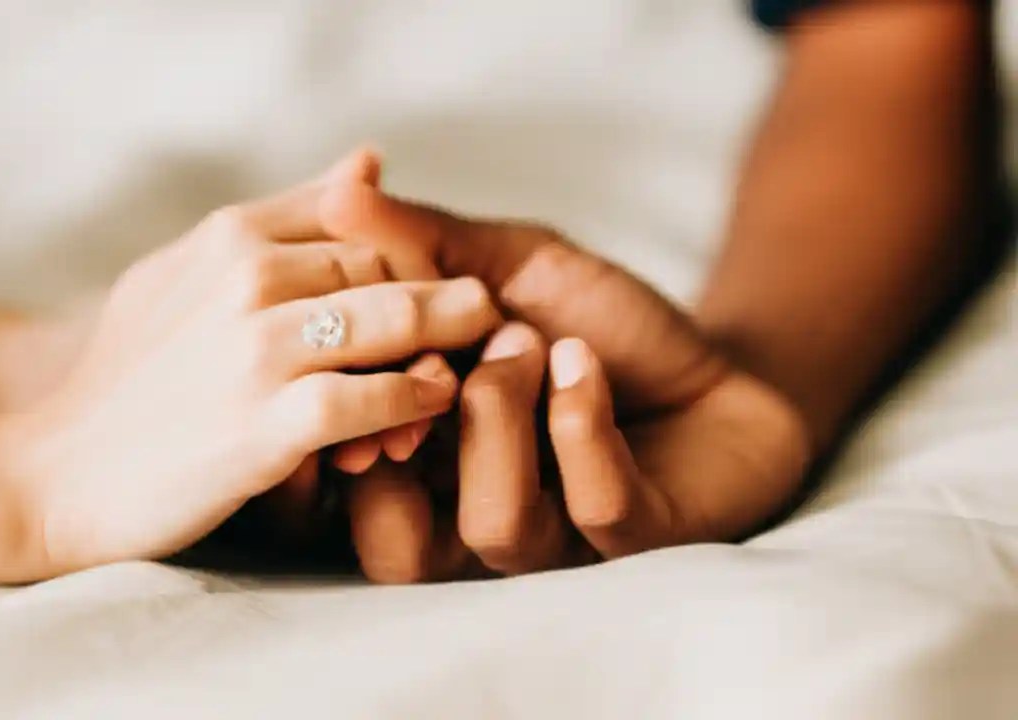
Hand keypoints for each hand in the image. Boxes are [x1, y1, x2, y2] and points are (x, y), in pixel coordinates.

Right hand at [0, 162, 500, 572]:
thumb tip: (371, 160)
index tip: (431, 298)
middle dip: (439, 305)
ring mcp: (255, 351)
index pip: (366, 222)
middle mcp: (246, 278)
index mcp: (230, 234)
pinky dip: (412, 400)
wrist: (54, 475)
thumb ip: (283, 217)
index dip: (413, 261)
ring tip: (456, 368)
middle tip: (467, 339)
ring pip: (396, 323)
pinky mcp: (265, 425)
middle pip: (392, 269)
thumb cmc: (127, 375)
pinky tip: (426, 407)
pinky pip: (371, 398)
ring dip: (442, 348)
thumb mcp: (186, 273)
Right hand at [320, 185, 811, 581]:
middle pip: (394, 542)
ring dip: (503, 413)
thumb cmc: (595, 327)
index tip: (350, 326)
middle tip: (443, 342)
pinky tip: (584, 364)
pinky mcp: (642, 540)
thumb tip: (340, 192)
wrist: (717, 361)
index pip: (347, 481)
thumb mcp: (499, 268)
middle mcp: (475, 523)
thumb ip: (418, 244)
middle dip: (407, 424)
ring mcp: (561, 542)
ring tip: (532, 343)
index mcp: (424, 473)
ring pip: (495, 526)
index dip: (333, 416)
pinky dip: (582, 420)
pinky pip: (595, 507)